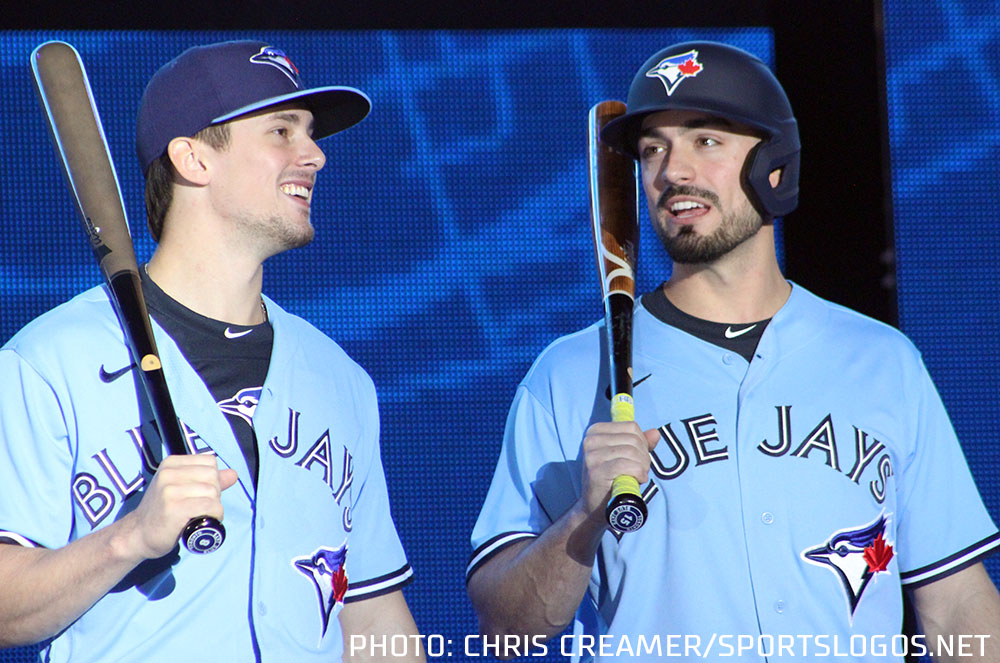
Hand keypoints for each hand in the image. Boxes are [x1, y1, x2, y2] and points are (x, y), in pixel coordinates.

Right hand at [120, 454, 238, 560]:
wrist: (137, 535)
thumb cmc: (163, 513)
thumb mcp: (182, 490)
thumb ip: (208, 481)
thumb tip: (233, 473)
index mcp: (171, 464)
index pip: (210, 462)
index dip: (212, 480)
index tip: (200, 494)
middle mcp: (168, 473)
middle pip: (212, 477)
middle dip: (214, 494)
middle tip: (200, 508)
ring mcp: (169, 490)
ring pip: (213, 492)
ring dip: (214, 508)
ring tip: (200, 516)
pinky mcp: (174, 508)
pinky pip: (210, 506)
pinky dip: (214, 516)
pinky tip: (203, 522)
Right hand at [579, 421, 658, 518]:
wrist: (594, 506)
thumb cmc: (611, 479)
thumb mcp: (625, 457)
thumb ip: (640, 443)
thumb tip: (655, 433)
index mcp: (595, 432)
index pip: (631, 426)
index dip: (642, 442)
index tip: (639, 457)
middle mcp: (590, 440)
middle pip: (633, 439)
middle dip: (644, 456)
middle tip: (641, 470)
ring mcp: (592, 456)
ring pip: (631, 452)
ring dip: (642, 466)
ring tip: (639, 476)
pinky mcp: (596, 471)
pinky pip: (626, 465)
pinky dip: (638, 473)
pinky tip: (637, 480)